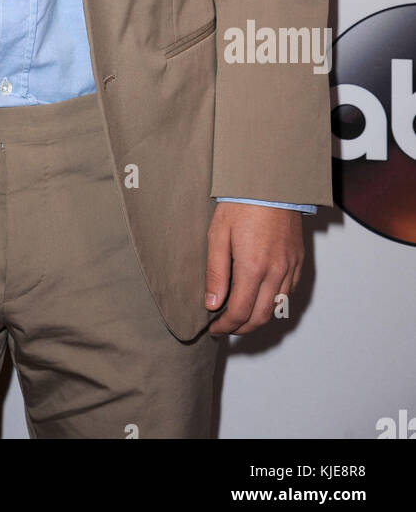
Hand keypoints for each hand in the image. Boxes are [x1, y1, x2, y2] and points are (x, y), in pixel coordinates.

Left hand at [204, 202, 303, 335]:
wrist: (270, 182)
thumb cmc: (241, 203)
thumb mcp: (218, 235)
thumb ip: (215, 272)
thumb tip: (212, 304)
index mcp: (253, 267)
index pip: (240, 312)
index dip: (226, 326)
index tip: (214, 329)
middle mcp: (276, 271)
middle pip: (260, 317)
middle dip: (241, 328)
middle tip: (226, 328)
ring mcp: (290, 266)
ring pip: (277, 308)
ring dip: (258, 318)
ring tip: (241, 316)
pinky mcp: (298, 259)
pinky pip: (289, 292)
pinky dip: (274, 303)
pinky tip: (261, 298)